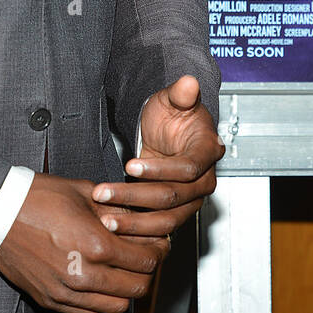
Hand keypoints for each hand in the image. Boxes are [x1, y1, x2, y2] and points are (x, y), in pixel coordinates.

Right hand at [0, 173, 171, 312]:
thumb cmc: (37, 198)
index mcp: (96, 245)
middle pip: (136, 289)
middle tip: (145, 258)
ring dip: (125, 291)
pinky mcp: (51, 302)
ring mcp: (66, 293)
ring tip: (122, 271)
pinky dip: (100, 301)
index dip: (159, 252)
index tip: (159, 245)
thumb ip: (117, 210)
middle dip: (146, 273)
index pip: (145, 261)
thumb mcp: (84, 193)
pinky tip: (98, 280)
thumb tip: (142, 220)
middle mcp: (84, 275)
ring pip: (116, 307)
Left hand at [91, 75, 225, 237]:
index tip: (129, 165)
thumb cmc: (173, 113)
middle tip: (103, 193)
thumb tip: (189, 82)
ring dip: (134, 221)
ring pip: (166, 218)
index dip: (158, 169)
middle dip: (135, 196)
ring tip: (105, 219)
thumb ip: (181, 93)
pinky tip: (114, 225)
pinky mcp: (177, 212)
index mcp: (208, 151)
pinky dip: (137, 230)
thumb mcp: (173, 98)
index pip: (187, 168)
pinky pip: (159, 228)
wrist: (169, 130)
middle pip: (172, 196)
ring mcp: (191, 199)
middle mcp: (204, 180)